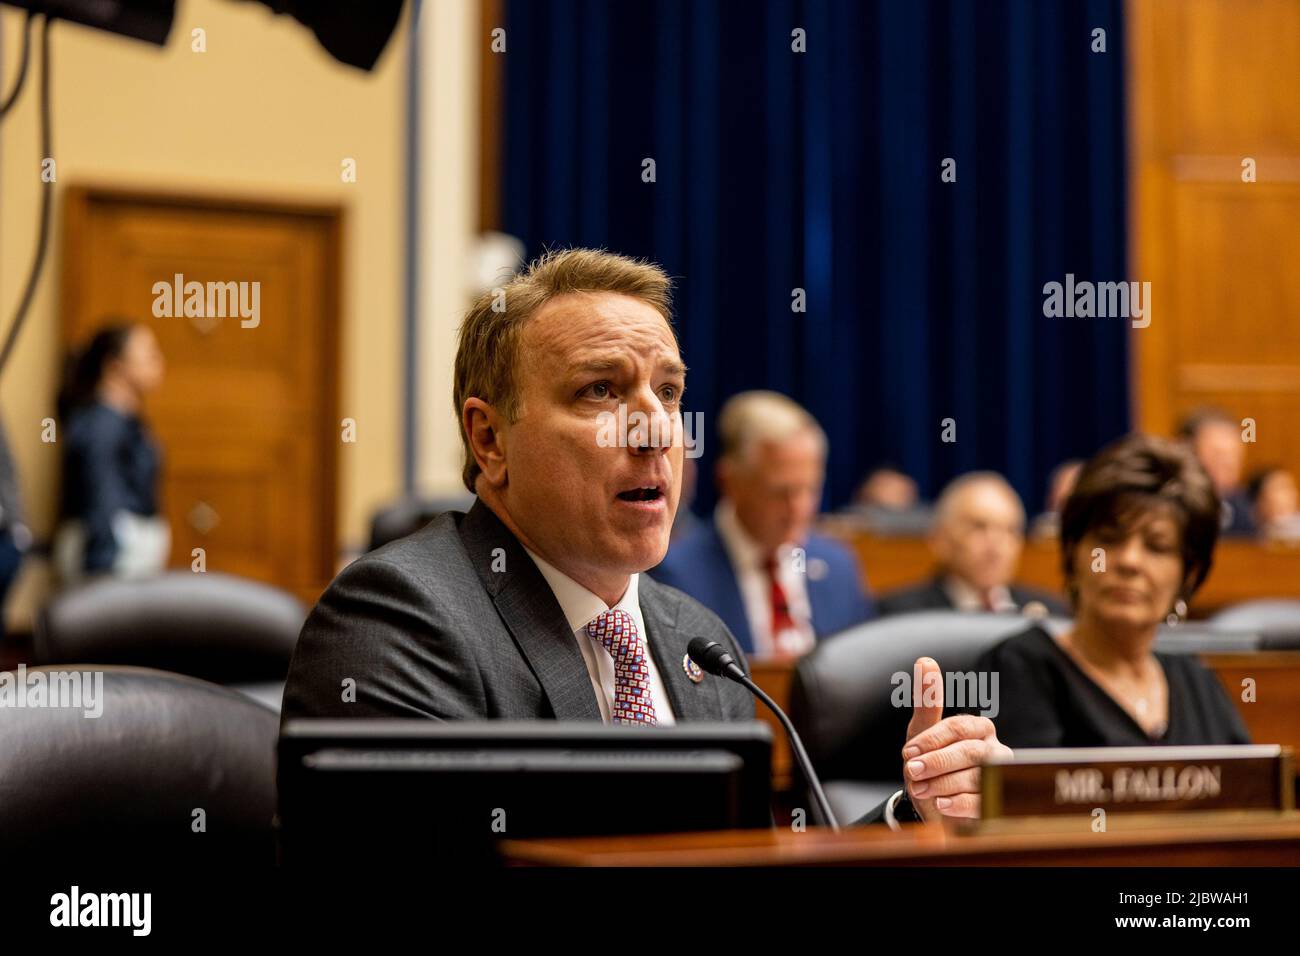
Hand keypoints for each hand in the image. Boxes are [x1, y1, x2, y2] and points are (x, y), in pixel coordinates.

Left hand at [901, 656, 1011, 821]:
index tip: (908, 753)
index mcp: (979, 728)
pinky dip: (957, 804)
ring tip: (920, 789)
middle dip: (936, 763)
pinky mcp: (997, 804)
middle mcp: (995, 751)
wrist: (932, 803)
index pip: (958, 727)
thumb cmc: (929, 763)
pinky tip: (940, 804)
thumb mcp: (922, 733)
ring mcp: (1000, 778)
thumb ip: (927, 701)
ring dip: (942, 784)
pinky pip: (982, 803)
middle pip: (970, 752)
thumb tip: (925, 660)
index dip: (931, 740)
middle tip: (912, 772)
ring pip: (977, 778)